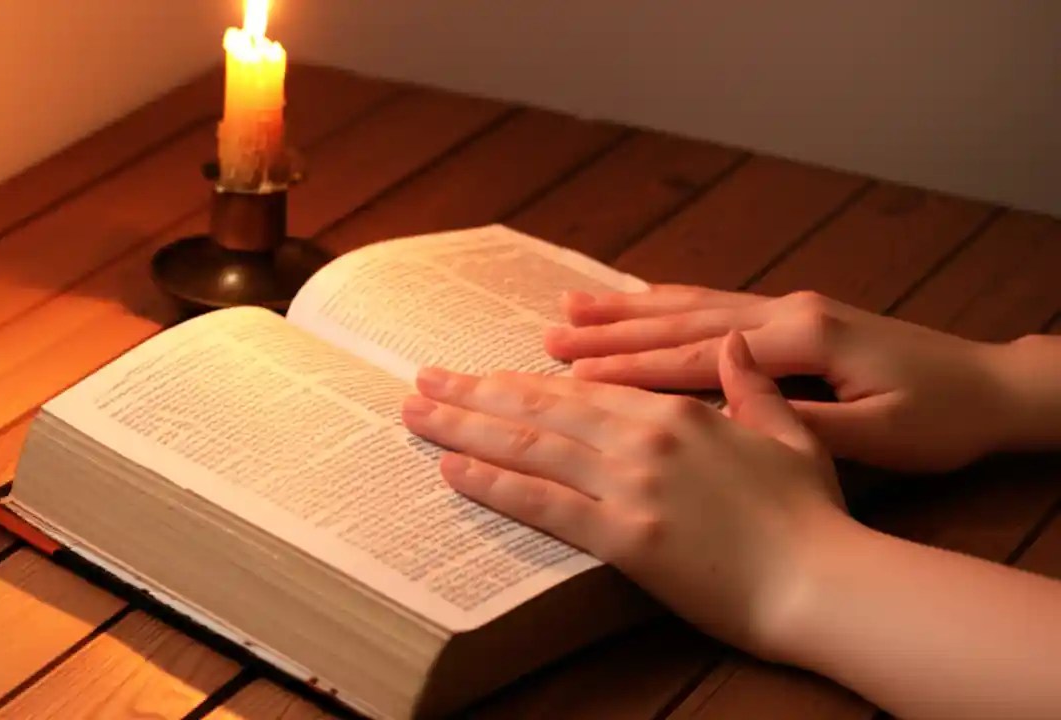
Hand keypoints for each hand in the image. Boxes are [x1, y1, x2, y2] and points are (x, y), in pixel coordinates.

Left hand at [401, 333, 852, 657]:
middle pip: (541, 409)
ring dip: (465, 428)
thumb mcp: (789, 435)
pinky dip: (493, 484)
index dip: (523, 382)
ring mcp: (631, 486)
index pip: (581, 390)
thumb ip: (750, 387)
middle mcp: (645, 439)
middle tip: (422, 382)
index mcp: (678, 412)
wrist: (824, 581)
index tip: (481, 375)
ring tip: (417, 416)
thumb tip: (734, 345)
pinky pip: (544, 504)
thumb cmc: (811, 514)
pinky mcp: (624, 537)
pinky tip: (454, 472)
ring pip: (530, 447)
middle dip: (473, 394)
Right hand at [544, 286, 1029, 472]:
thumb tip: (725, 417)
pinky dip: (664, 304)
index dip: (630, 367)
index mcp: (800, 340)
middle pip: (679, 319)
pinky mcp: (791, 318)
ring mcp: (785, 310)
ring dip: (626, 310)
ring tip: (568, 309)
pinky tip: (634, 304)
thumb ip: (798, 422)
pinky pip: (711, 306)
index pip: (695, 355)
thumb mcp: (877, 436)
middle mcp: (783, 314)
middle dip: (608, 330)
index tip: (571, 375)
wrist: (991, 386)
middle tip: (546, 337)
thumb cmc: (938, 417)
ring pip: (690, 305)